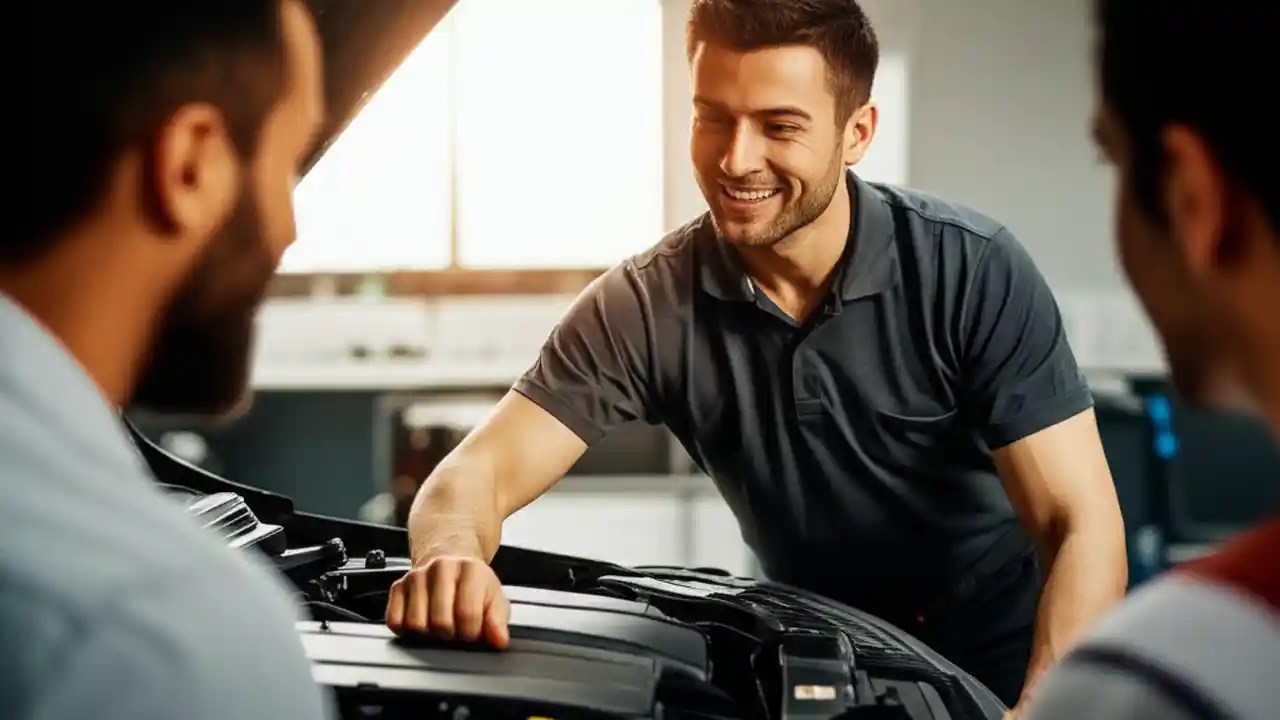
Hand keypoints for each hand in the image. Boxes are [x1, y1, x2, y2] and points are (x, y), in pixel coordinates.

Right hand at [384, 556, 510, 647]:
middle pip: (440, 622)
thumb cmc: (473, 582)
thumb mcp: (494, 597)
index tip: (473, 631)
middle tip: (456, 628)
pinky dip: (407, 630)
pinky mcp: (397, 586)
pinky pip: (394, 621)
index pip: (467, 614)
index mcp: (469, 570)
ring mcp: (416, 576)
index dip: (472, 632)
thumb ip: (498, 620)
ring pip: (416, 624)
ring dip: (429, 634)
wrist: (450, 558)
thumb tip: (498, 640)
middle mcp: (441, 568)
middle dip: (451, 634)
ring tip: (440, 625)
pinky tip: (422, 622)